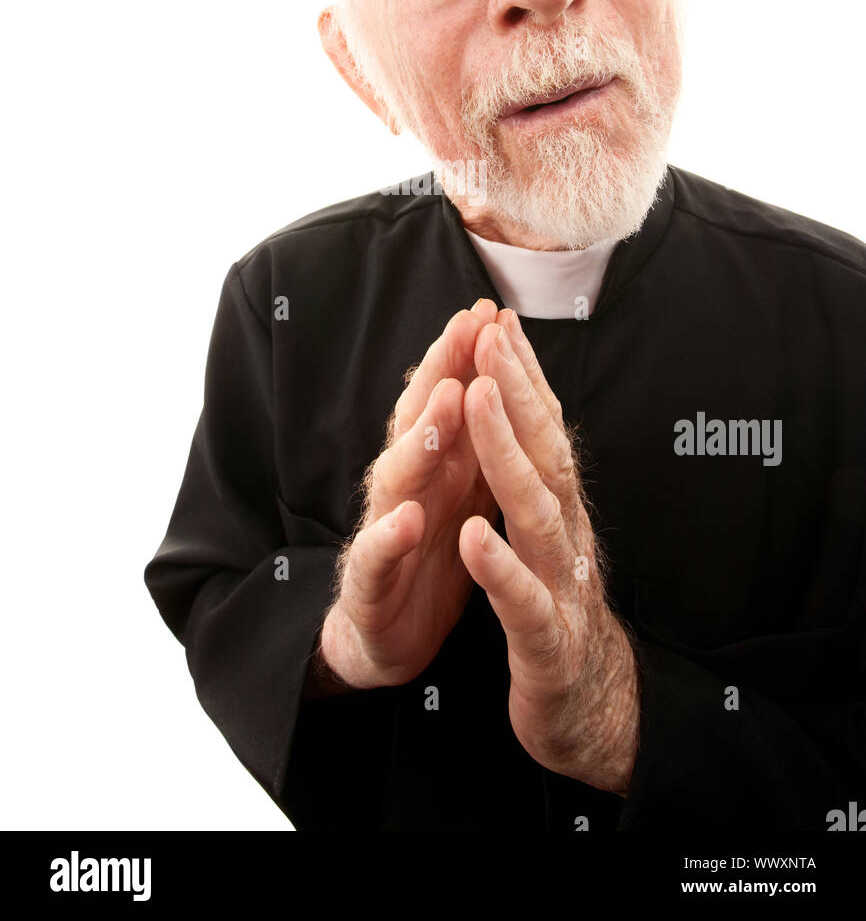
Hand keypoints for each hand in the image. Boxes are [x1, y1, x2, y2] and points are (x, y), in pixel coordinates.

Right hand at [319, 301, 500, 688]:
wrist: (385, 638)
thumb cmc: (429, 555)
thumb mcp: (460, 489)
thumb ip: (475, 436)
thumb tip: (501, 372)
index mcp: (434, 464)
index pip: (447, 399)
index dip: (466, 355)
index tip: (491, 310)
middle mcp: (403, 486)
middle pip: (417, 420)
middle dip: (441, 371)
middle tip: (466, 328)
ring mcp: (381, 531)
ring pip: (395, 477)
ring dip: (421, 439)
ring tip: (448, 402)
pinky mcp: (370, 586)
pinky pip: (375, 559)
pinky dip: (390, 538)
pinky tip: (410, 519)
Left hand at [458, 307, 639, 795]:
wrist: (588, 707)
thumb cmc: (555, 606)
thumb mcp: (547, 531)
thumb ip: (539, 473)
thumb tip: (530, 405)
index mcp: (559, 508)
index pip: (543, 430)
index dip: (523, 374)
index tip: (498, 318)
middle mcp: (567, 535)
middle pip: (545, 452)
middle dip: (515, 389)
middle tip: (490, 333)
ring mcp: (560, 586)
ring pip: (536, 510)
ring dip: (506, 450)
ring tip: (478, 398)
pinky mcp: (546, 642)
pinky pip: (522, 602)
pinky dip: (501, 567)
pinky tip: (474, 535)